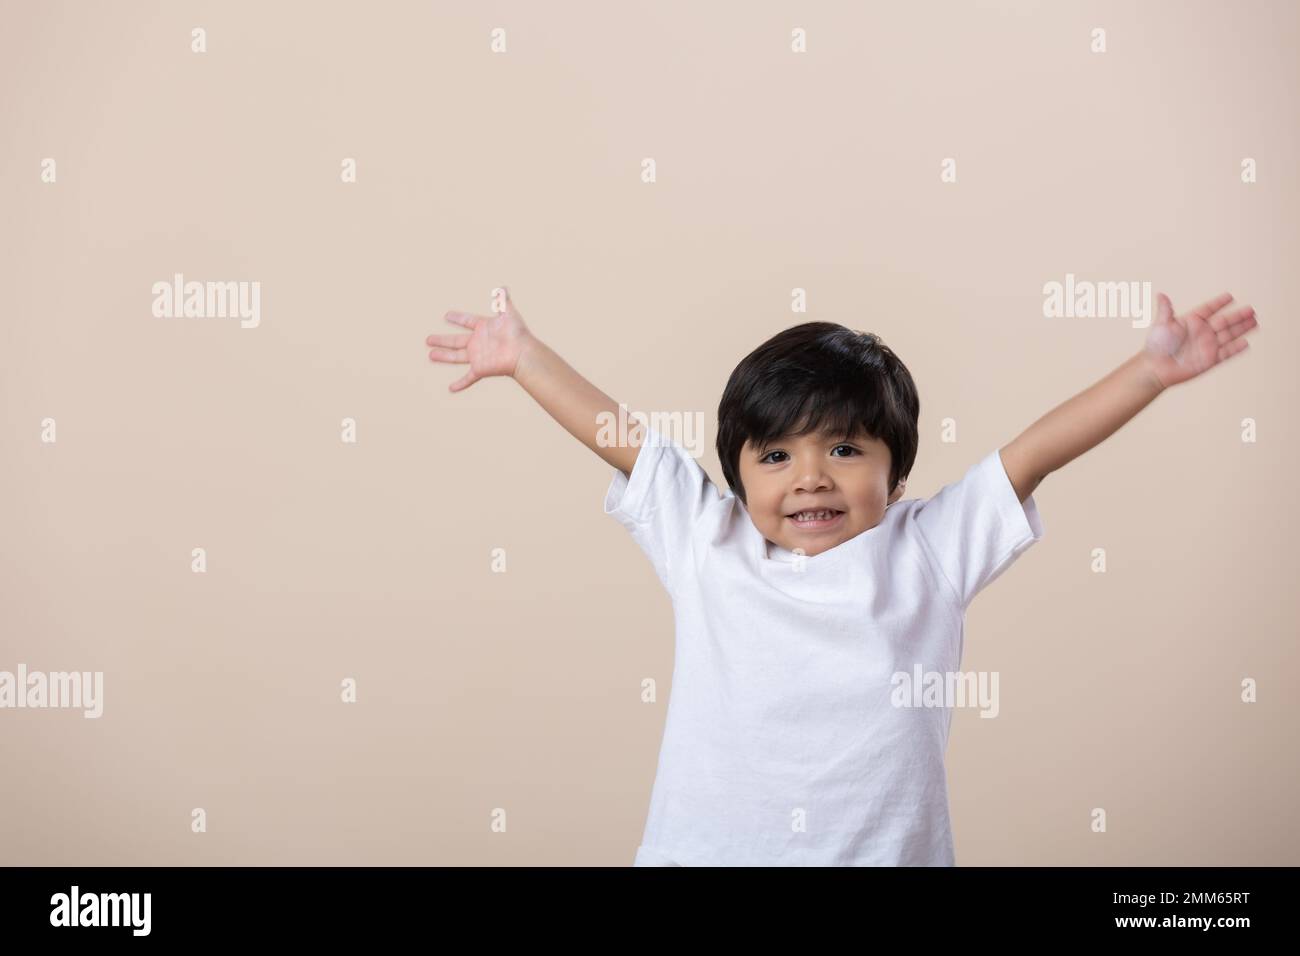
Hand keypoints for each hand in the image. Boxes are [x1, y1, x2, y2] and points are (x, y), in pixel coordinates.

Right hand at [427, 286, 533, 391]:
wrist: (522, 353)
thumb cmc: (518, 333)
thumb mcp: (509, 314)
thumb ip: (503, 300)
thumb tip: (502, 287)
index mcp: (483, 328)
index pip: (467, 321)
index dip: (457, 318)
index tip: (447, 315)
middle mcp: (478, 342)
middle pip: (455, 340)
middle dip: (442, 340)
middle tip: (428, 339)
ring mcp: (478, 356)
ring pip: (456, 357)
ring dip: (443, 356)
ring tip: (430, 355)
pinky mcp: (481, 368)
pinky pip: (468, 377)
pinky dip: (460, 384)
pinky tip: (451, 389)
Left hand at [1142, 291, 1258, 390]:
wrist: (1156, 369)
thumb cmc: (1156, 346)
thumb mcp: (1161, 325)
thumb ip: (1165, 310)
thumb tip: (1160, 294)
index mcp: (1191, 322)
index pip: (1208, 309)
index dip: (1218, 303)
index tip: (1230, 297)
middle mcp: (1201, 333)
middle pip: (1224, 322)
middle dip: (1238, 316)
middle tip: (1251, 310)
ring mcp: (1207, 346)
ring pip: (1229, 335)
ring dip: (1242, 329)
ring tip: (1254, 322)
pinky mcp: (1210, 360)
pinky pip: (1226, 353)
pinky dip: (1236, 348)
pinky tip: (1246, 342)